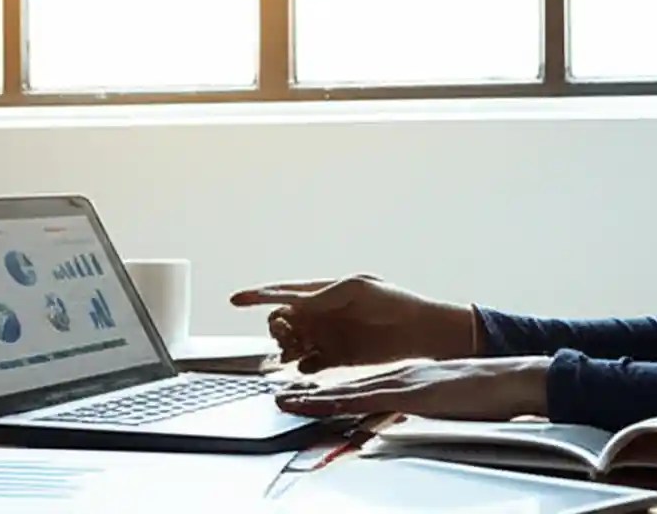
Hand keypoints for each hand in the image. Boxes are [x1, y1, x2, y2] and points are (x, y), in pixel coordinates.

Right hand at [230, 274, 475, 372]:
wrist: (421, 331)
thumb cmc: (393, 301)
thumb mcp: (358, 289)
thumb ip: (324, 296)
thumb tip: (296, 305)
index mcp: (323, 292)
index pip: (283, 292)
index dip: (258, 296)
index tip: (236, 300)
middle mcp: (320, 315)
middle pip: (282, 321)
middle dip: (277, 326)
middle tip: (287, 332)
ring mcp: (327, 337)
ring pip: (291, 344)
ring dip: (286, 348)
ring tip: (294, 350)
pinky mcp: (336, 358)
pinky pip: (308, 365)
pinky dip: (302, 366)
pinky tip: (308, 365)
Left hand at [275, 357, 551, 419]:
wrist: (511, 380)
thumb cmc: (487, 396)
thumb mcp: (446, 406)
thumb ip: (423, 413)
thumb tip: (406, 425)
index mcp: (407, 380)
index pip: (360, 389)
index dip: (329, 394)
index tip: (304, 398)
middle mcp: (399, 377)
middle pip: (345, 388)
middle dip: (311, 394)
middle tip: (281, 398)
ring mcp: (403, 384)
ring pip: (348, 392)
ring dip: (314, 397)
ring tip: (285, 401)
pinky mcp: (411, 394)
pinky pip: (366, 399)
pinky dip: (339, 402)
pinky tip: (320, 404)